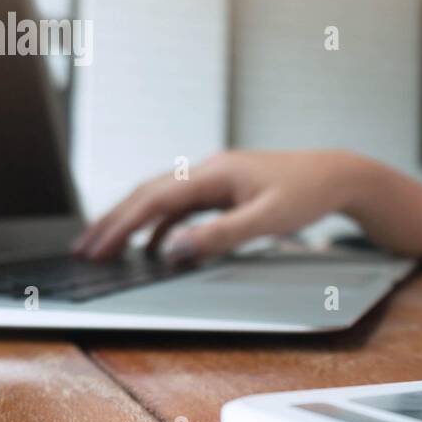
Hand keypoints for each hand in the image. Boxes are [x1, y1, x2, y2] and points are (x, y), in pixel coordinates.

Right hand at [73, 150, 369, 261]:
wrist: (338, 175)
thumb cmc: (308, 193)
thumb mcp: (266, 220)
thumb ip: (220, 235)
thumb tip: (172, 249)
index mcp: (214, 173)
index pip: (154, 199)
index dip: (121, 224)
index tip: (97, 248)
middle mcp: (208, 171)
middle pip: (148, 195)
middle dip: (113, 222)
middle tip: (84, 249)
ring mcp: (216, 180)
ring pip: (162, 200)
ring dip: (133, 223)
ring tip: (106, 248)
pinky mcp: (226, 191)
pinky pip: (184, 208)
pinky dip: (163, 226)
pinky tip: (155, 248)